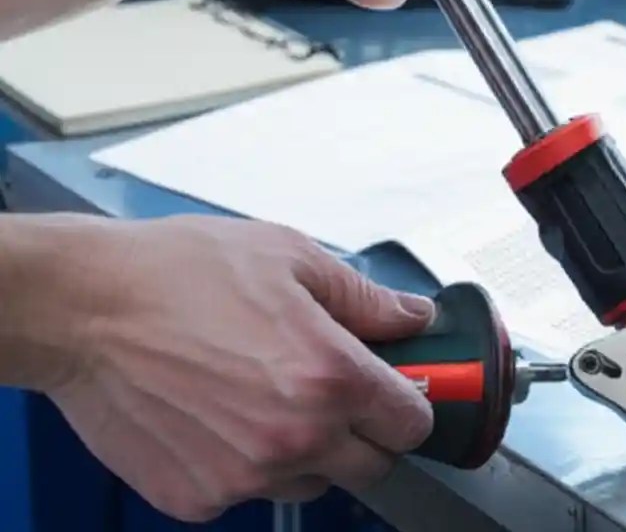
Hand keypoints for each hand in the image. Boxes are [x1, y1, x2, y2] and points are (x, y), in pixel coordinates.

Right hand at [36, 214, 435, 521]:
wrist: (82, 308)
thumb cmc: (176, 274)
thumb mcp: (290, 258)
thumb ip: (365, 298)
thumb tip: (411, 317)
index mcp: (330, 376)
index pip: (412, 423)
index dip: (409, 402)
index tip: (396, 390)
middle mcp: (295, 436)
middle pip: (373, 466)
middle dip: (365, 433)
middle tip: (334, 393)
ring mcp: (245, 475)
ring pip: (313, 484)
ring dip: (307, 452)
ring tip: (264, 395)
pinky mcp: (197, 497)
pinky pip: (248, 492)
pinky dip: (246, 464)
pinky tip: (220, 414)